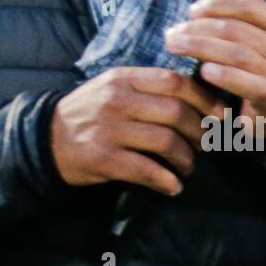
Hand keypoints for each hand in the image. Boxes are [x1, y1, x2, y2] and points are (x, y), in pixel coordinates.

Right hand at [49, 66, 225, 193]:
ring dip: (186, 159)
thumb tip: (197, 96)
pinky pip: (147, 170)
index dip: (204, 98)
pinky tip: (172, 186)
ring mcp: (110, 130)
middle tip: (206, 145)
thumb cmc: (89, 112)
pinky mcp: (103, 158)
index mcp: (123, 79)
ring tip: (187, 167)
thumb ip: (146, 87)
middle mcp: (117, 100)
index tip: (219, 114)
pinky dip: (166, 181)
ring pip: (166, 142)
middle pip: (176, 113)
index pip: (174, 81)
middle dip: (200, 132)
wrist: (46, 138)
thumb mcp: (112, 87)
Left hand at [163, 0, 265, 120]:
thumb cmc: (255, 68)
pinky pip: (248, 82)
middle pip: (236, 29)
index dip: (216, 4)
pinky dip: (225, 75)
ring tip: (175, 47)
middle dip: (199, 29)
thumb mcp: (243, 34)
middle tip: (170, 34)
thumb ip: (225, 1)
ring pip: (238, 53)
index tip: (190, 11)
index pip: (248, 3)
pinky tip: (204, 72)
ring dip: (202, 48)